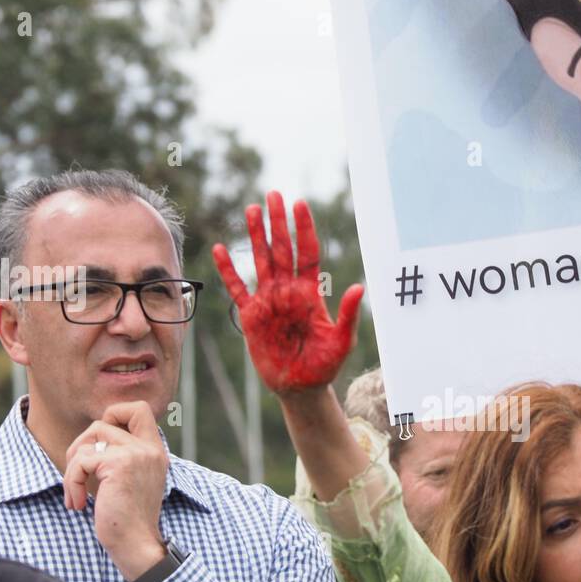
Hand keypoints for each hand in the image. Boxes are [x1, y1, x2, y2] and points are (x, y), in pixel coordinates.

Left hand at [62, 401, 167, 580]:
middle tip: (79, 470)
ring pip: (88, 441)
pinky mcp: (119, 465)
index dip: (114, 415)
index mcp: (155, 451)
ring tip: (75, 492)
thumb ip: (123, 457)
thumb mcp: (132, 481)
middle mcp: (149, 449)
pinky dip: (72, 482)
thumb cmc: (128, 520)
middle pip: (104, 420)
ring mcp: (136, 455)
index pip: (139, 409)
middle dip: (82, 442)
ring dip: (73, 468)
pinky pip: (81, 461)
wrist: (136, 545)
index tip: (101, 446)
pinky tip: (78, 504)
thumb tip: (92, 439)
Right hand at [212, 191, 363, 395]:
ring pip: (261, 261)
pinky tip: (220, 250)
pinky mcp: (251, 316)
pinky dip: (228, 270)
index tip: (300, 204)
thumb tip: (360, 287)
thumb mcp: (342, 341)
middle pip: (283, 249)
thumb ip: (349, 314)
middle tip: (274, 194)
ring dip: (256, 236)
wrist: (302, 387)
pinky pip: (237, 288)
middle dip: (278, 222)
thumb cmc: (325, 365)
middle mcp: (288, 291)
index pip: (308, 253)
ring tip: (252, 209)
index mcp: (311, 293)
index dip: (304, 229)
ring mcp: (269, 301)